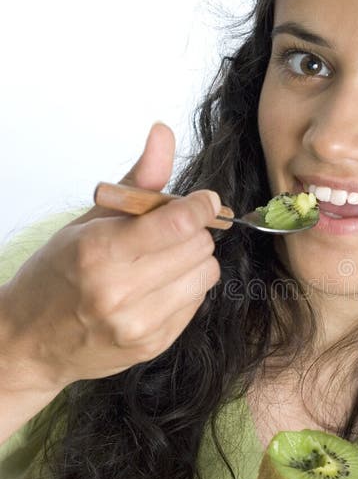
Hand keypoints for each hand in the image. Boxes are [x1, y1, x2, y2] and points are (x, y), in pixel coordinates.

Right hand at [0, 122, 225, 389]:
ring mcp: (138, 324)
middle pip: (198, 247)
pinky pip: (197, 303)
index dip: (201, 206)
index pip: (177, 224)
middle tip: (170, 231)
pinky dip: (186, 288)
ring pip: (205, 275)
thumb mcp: (86, 222)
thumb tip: (164, 133)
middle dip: (192, 231)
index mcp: (99, 252)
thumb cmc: (56, 276)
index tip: (204, 200)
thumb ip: (136, 181)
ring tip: (163, 260)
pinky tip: (158, 287)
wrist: (30, 342)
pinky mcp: (152, 345)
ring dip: (193, 261)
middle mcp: (119, 292)